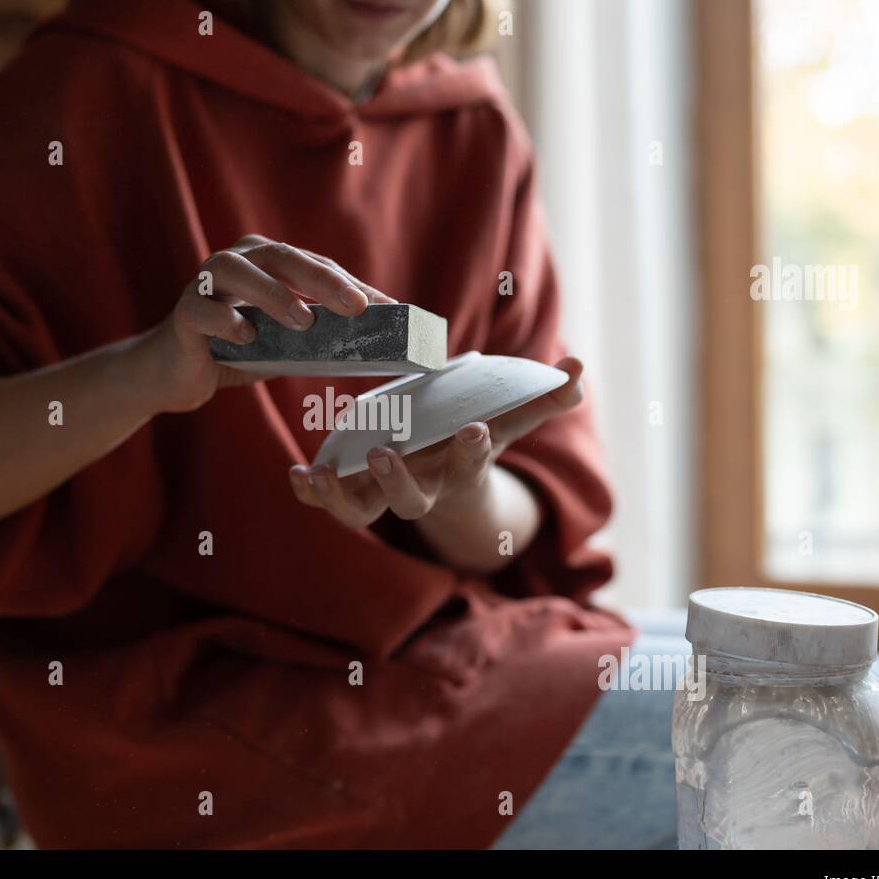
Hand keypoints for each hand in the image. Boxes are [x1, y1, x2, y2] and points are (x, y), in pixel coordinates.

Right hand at [137, 235, 396, 414]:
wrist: (176, 372)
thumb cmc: (236, 348)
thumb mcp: (284, 340)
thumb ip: (320, 330)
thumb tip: (374, 336)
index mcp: (266, 260)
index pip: (315, 265)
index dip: (351, 283)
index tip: (387, 305)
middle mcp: (236, 261)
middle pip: (282, 258)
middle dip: (323, 280)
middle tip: (356, 306)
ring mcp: (205, 283)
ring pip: (238, 272)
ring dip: (273, 294)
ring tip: (304, 320)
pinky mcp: (183, 312)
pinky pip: (203, 310)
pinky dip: (226, 322)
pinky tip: (246, 336)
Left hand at [289, 356, 584, 530]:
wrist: (443, 485)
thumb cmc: (470, 442)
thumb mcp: (505, 420)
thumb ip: (540, 398)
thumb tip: (580, 368)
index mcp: (458, 470)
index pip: (470, 464)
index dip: (472, 450)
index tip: (474, 430)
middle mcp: (420, 489)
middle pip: (409, 500)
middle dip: (395, 479)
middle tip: (382, 454)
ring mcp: (382, 496)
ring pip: (361, 510)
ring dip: (338, 496)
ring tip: (317, 473)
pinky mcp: (352, 493)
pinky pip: (329, 501)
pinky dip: (311, 493)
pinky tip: (298, 473)